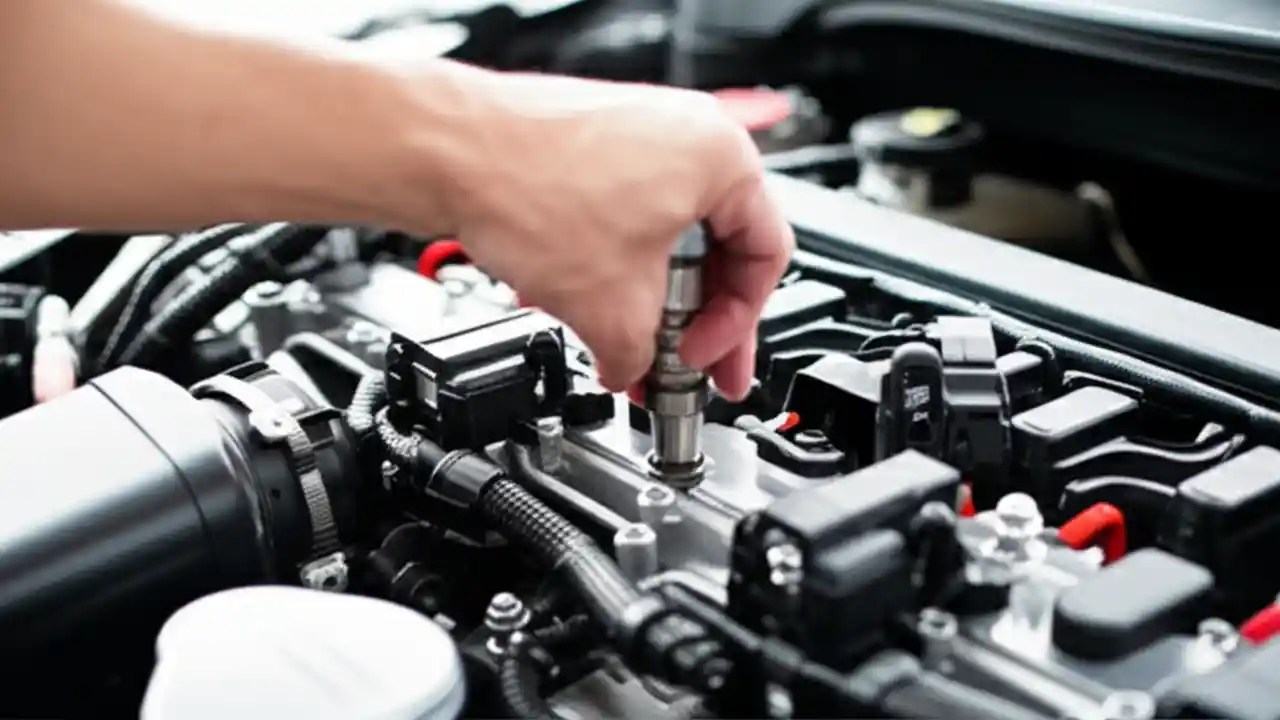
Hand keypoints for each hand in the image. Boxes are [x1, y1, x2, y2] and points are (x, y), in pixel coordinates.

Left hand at [427, 66, 792, 399]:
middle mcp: (688, 134)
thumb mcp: (611, 305)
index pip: (767, 256)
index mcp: (723, 158)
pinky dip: (618, 269)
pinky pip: (628, 218)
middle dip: (694, 322)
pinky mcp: (596, 146)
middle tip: (687, 368)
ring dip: (650, 303)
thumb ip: (642, 356)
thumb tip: (637, 372)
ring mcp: (640, 135)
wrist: (446, 151)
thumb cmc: (527, 188)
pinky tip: (596, 310)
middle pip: (717, 249)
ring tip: (631, 349)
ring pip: (668, 238)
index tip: (705, 362)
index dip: (738, 326)